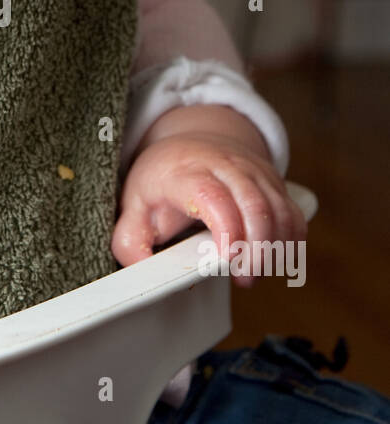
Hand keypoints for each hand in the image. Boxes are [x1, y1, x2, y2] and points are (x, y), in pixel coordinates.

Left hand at [111, 124, 306, 282]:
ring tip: (254, 272)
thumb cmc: (163, 182)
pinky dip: (291, 240)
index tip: (226, 260)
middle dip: (257, 249)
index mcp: (185, 172)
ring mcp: (253, 172)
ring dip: (275, 248)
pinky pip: (293, 213)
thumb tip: (140, 273)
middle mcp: (224, 166)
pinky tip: (273, 257)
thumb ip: (130, 241)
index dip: (226, 229)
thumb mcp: (133, 206)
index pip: (212, 196)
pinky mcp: (273, 182)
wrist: (191, 146)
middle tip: (244, 277)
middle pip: (255, 204)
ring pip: (279, 210)